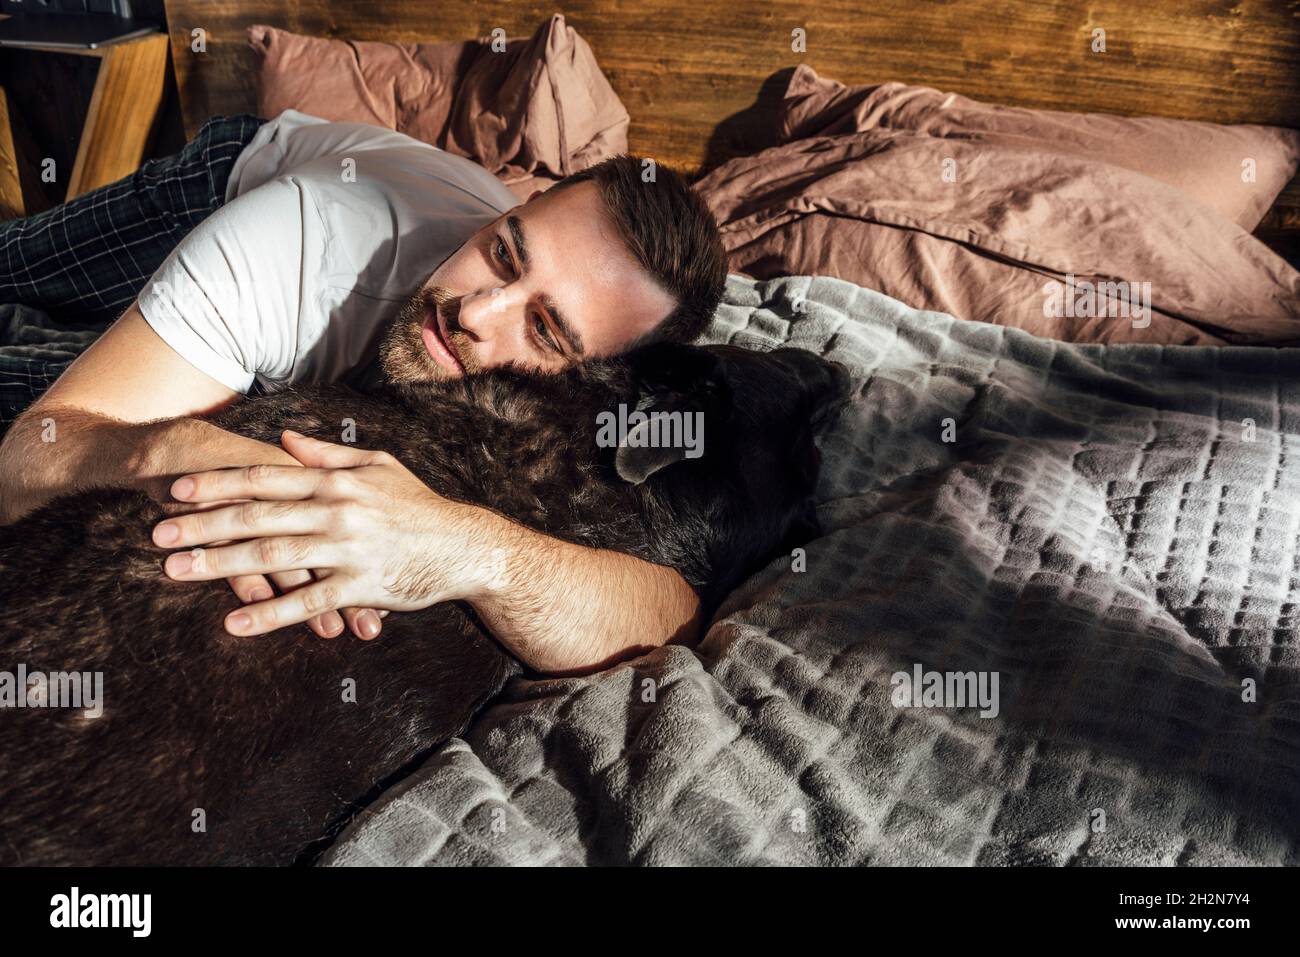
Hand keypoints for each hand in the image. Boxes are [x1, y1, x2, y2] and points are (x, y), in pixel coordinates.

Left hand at [151, 431, 500, 637]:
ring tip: (176, 574)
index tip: (176, 491)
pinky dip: (269, 614)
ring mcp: (347, 550)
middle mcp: (336, 511)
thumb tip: (284, 439)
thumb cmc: (420, 507)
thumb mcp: (378, 467)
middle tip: (157, 536)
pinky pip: (307, 603)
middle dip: (202, 526)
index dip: (218, 484)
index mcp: (336, 482)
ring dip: (219, 565)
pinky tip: (233, 624)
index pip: (265, 479)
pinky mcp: (360, 587)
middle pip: (257, 517)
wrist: (466, 548)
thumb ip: (328, 455)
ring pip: (272, 557)